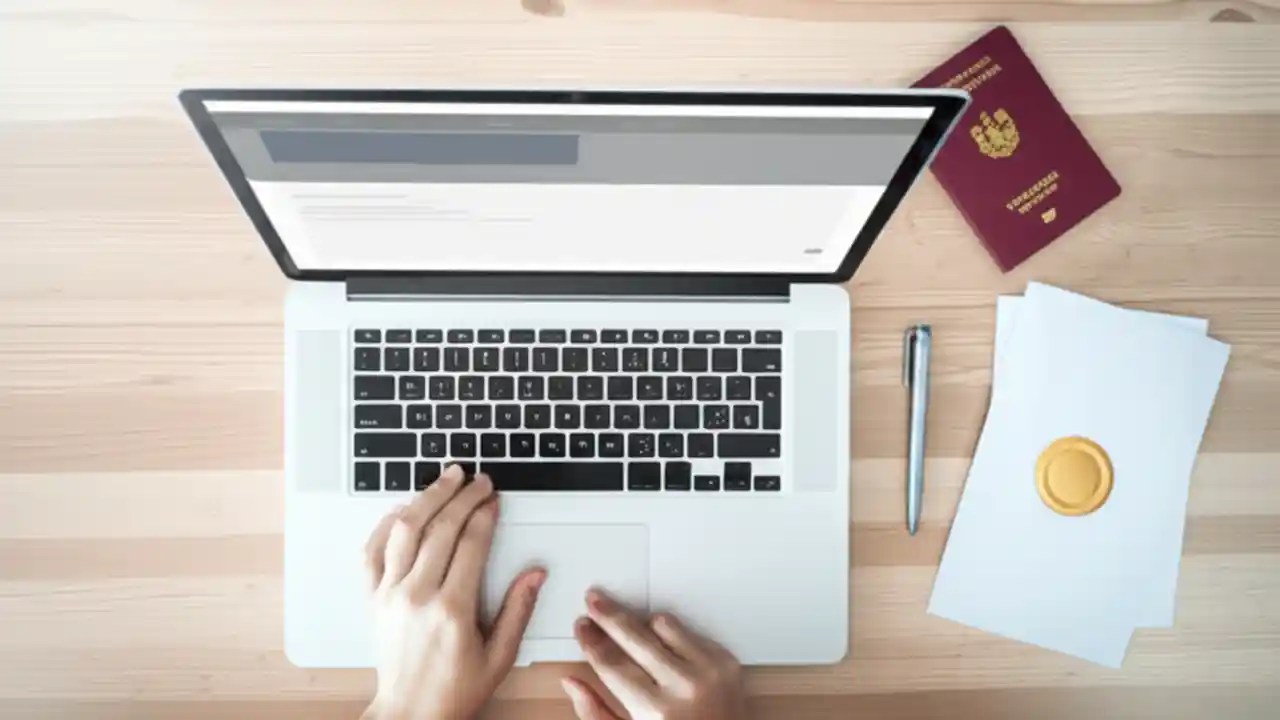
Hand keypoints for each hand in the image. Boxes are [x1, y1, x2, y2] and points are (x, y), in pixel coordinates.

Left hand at [361, 465, 545, 719]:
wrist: (410, 713)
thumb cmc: (454, 690)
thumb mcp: (499, 656)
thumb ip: (518, 610)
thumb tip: (535, 574)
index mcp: (452, 609)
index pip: (470, 544)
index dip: (485, 514)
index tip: (494, 498)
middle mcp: (417, 595)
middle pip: (440, 528)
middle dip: (462, 496)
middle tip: (477, 480)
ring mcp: (390, 594)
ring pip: (404, 530)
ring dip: (426, 497)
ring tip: (445, 479)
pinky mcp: (372, 598)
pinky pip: (372, 551)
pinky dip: (385, 524)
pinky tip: (402, 508)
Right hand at [561, 589, 746, 719]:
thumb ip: (596, 714)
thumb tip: (571, 682)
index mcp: (655, 711)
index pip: (612, 664)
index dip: (592, 642)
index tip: (582, 627)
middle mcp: (684, 686)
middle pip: (635, 636)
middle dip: (610, 615)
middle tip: (594, 600)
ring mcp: (709, 670)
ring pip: (664, 624)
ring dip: (644, 624)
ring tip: (630, 626)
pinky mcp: (727, 661)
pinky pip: (691, 632)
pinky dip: (673, 635)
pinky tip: (663, 646)